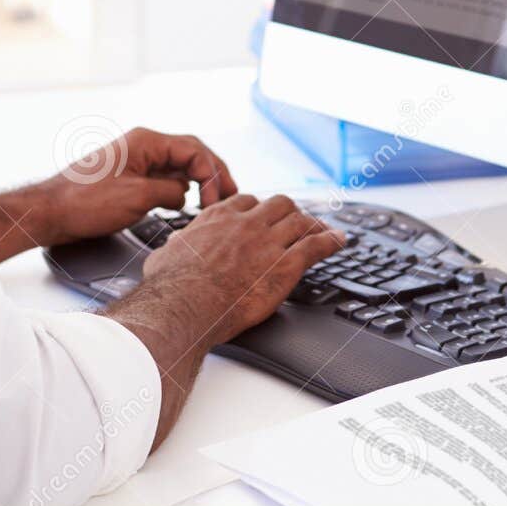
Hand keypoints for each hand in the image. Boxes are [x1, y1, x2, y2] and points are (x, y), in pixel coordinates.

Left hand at [38, 127, 238, 244]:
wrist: (50, 212)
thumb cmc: (84, 202)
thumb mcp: (137, 197)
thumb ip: (169, 191)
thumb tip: (184, 194)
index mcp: (147, 141)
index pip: (195, 150)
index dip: (214, 174)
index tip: (218, 199)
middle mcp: (143, 145)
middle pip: (191, 153)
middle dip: (214, 173)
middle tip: (231, 194)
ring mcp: (137, 160)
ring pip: (179, 165)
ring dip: (199, 181)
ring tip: (215, 200)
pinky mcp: (130, 177)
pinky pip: (164, 177)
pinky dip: (180, 189)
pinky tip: (188, 204)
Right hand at [140, 193, 344, 347]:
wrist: (185, 304)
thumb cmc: (171, 286)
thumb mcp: (165, 256)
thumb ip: (175, 249)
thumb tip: (168, 252)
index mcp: (218, 218)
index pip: (246, 201)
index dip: (258, 209)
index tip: (262, 216)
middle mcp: (247, 223)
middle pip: (280, 204)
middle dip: (290, 211)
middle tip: (297, 221)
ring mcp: (268, 241)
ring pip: (301, 221)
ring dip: (314, 224)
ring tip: (324, 229)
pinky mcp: (285, 264)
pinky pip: (316, 245)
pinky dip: (332, 240)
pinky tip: (340, 241)